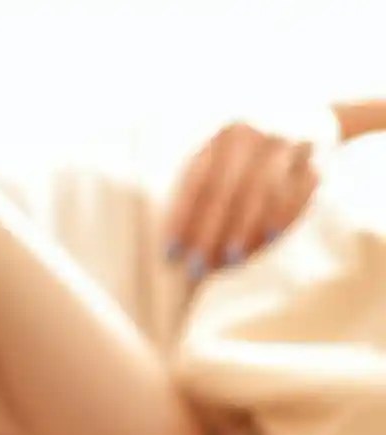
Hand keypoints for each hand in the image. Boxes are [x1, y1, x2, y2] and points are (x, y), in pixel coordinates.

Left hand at [165, 120, 320, 279]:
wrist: (302, 117)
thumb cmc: (244, 152)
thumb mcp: (217, 155)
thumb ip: (194, 186)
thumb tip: (171, 237)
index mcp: (222, 135)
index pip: (196, 182)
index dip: (182, 218)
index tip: (170, 251)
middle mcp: (254, 133)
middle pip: (227, 190)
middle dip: (210, 231)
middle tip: (197, 266)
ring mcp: (287, 144)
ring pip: (263, 191)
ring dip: (246, 229)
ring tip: (231, 259)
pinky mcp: (316, 158)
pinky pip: (299, 193)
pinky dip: (283, 217)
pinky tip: (270, 239)